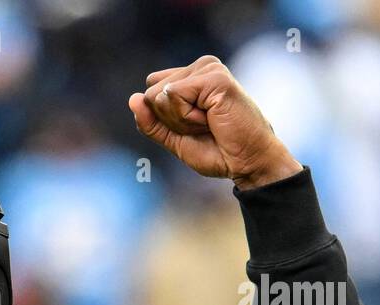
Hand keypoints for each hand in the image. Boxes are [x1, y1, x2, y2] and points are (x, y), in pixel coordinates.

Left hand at [128, 56, 302, 190]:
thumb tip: (132, 98)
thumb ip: (150, 122)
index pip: (150, 91)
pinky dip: (187, 117)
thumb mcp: (174, 138)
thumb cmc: (217, 150)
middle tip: (204, 127)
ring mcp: (208, 68)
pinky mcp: (214, 76)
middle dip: (171, 121)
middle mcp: (200, 66)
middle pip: (151, 95)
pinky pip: (174, 96)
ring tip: (210, 122)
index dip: (164, 119)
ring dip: (181, 121)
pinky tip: (212, 118)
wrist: (246, 162)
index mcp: (192, 76)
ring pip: (160, 96)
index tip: (194, 127)